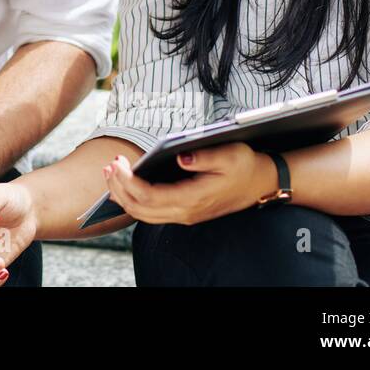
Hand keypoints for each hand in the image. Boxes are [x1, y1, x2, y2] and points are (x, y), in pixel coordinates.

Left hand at [103, 142, 277, 225]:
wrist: (260, 183)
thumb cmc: (244, 166)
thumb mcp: (230, 155)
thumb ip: (204, 157)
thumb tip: (181, 157)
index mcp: (193, 199)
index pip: (149, 197)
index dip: (128, 182)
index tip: (117, 163)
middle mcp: (185, 212)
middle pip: (140, 208)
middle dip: (119, 187)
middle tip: (109, 164)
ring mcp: (183, 214)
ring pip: (142, 213)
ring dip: (122, 194)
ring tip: (110, 171)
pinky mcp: (182, 210)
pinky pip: (150, 211)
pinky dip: (132, 198)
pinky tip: (124, 183)